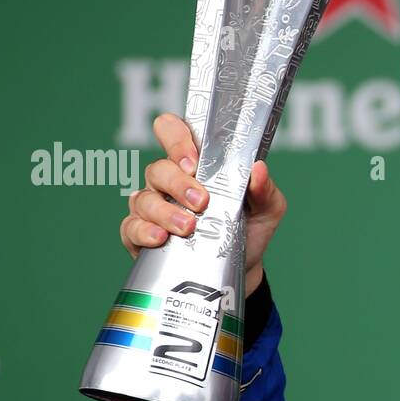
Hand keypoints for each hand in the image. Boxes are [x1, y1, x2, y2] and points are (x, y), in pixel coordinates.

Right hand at [120, 113, 287, 297]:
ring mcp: (152, 207)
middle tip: (201, 202)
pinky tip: (160, 238)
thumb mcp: (268, 208)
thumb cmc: (249, 227)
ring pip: (144, 198)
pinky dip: (144, 231)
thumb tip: (259, 169)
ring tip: (189, 227)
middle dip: (178, 183)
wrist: (241, 269)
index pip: (172, 132)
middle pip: (158, 168)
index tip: (194, 161)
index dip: (177, 139)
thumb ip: (265, 189)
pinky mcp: (141, 235)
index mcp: (195, 163)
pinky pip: (131, 227)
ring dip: (165, 212)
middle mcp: (168, 181)